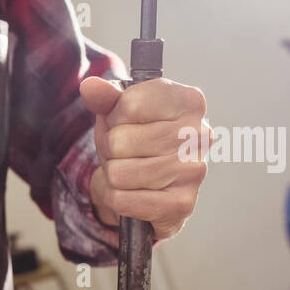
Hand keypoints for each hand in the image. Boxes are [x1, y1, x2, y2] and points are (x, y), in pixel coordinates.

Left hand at [82, 77, 209, 240]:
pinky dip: (117, 198)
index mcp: (189, 101)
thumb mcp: (118, 113)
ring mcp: (194, 170)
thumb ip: (106, 98)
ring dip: (113, 174)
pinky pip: (123, 200)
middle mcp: (199, 134)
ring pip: (119, 173)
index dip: (113, 117)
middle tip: (123, 152)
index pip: (129, 105)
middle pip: (120, 142)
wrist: (147, 185)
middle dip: (110, 149)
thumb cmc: (136, 140)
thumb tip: (90, 86)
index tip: (123, 122)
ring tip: (128, 169)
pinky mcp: (182, 204)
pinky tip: (132, 191)